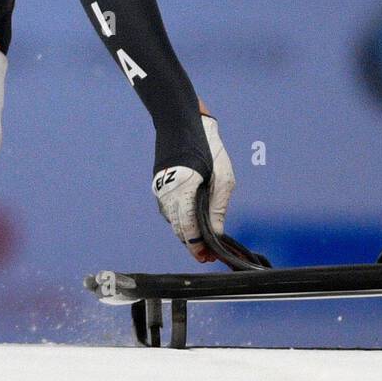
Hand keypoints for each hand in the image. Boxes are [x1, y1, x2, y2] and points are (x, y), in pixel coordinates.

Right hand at [152, 113, 234, 262]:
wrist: (182, 122)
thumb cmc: (208, 147)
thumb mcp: (223, 177)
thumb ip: (218, 207)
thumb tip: (217, 233)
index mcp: (181, 190)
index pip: (187, 228)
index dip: (197, 246)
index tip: (206, 258)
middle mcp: (165, 193)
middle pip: (178, 229)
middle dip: (193, 243)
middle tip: (208, 255)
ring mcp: (159, 189)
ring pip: (172, 220)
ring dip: (186, 232)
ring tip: (204, 241)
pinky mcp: (158, 185)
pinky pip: (169, 209)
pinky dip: (180, 218)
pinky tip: (193, 221)